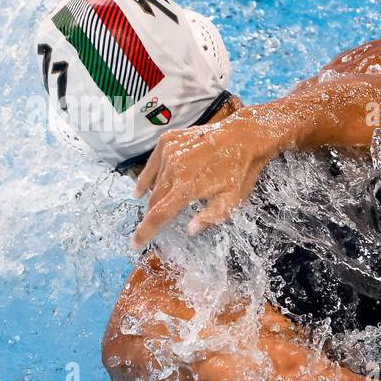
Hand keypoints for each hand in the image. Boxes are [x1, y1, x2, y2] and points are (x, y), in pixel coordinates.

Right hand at [131, 113, 277, 248]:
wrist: (245, 136)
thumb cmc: (241, 170)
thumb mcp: (233, 200)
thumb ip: (211, 217)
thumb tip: (191, 229)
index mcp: (187, 187)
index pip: (158, 215)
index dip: (145, 232)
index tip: (135, 243)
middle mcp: (174, 169)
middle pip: (154, 200)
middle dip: (153, 214)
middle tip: (155, 224)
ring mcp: (169, 152)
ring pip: (153, 182)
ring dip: (153, 195)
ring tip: (152, 205)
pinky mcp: (169, 140)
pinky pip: (152, 162)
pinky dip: (148, 175)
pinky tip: (145, 186)